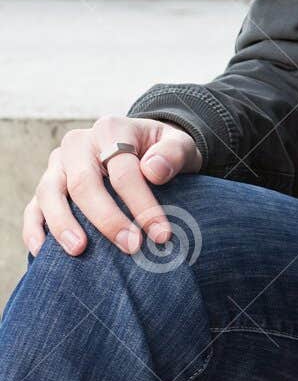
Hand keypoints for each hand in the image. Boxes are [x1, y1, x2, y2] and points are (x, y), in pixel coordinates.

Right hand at [23, 117, 203, 258]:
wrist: (144, 149)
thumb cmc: (162, 152)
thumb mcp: (180, 145)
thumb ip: (173, 153)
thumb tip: (152, 171)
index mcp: (111, 129)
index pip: (123, 170)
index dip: (143, 204)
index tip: (160, 234)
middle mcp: (79, 144)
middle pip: (84, 182)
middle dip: (107, 218)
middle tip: (131, 246)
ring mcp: (58, 165)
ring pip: (50, 193)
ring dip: (63, 224)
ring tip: (79, 250)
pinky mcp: (46, 185)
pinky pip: (33, 207)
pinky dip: (33, 228)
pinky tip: (40, 251)